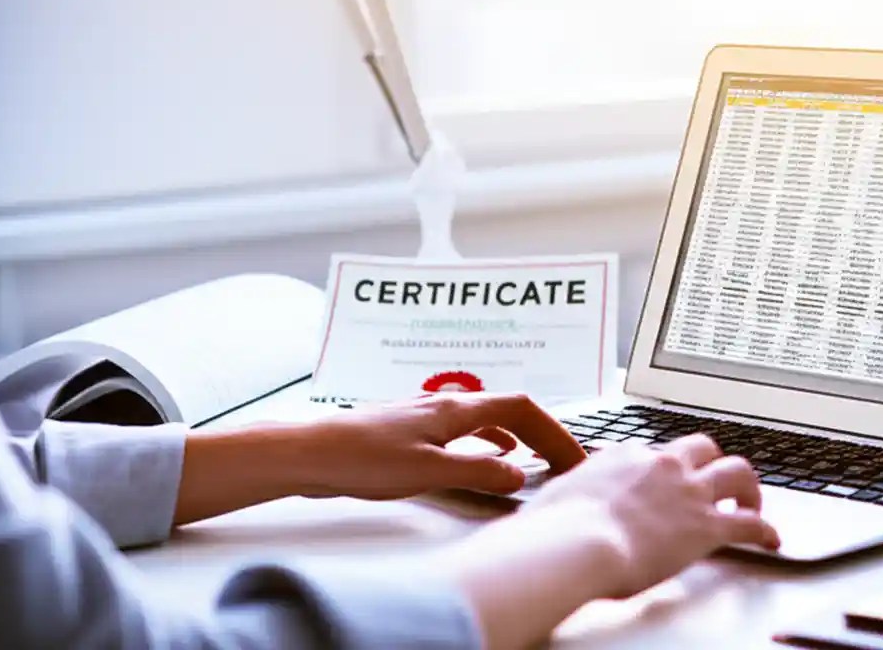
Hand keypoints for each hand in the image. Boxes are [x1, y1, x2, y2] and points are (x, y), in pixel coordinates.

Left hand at [294, 392, 586, 499]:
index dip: (555, 432)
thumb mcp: (428, 471)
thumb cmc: (360, 457)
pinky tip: (483, 459)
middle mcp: (445, 405)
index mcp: (455, 409)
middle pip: (510, 410)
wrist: (307, 452)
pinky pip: (466, 431)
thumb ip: (477, 473)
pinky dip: (488, 443)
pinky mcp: (411, 433)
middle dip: (543, 434)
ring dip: (518, 437)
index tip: (575, 458)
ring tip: (535, 460)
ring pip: (487, 419)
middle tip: (565, 462)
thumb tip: (519, 476)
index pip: (523, 409)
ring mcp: (427, 417)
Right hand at [444, 434, 778, 648]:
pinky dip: (765, 530)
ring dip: (748, 487)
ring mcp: (686, 491)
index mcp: (623, 456)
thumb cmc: (555, 529)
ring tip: (753, 503)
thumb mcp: (556, 497)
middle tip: (717, 482)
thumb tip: (557, 503)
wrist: (573, 543)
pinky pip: (749, 522)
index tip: (666, 480)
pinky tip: (771, 540)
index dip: (664, 467)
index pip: (653, 452)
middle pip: (702, 448)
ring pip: (737, 471)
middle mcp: (660, 465)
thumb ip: (569, 494)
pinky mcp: (706, 524)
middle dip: (712, 463)